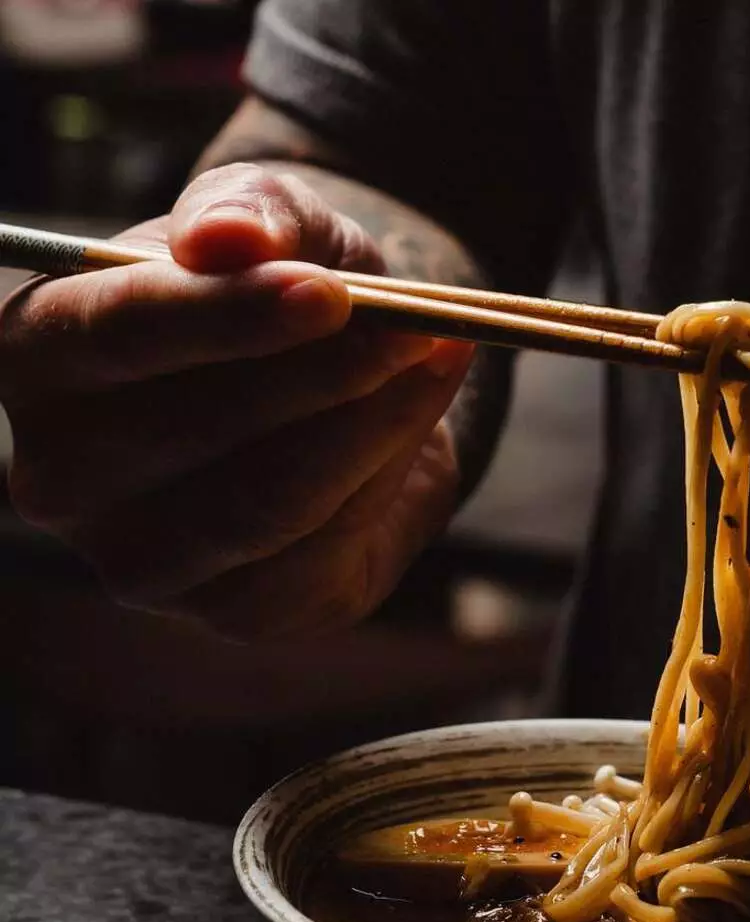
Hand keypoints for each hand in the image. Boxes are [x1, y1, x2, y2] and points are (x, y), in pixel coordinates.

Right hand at [0, 163, 474, 638]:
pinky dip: (387, 472)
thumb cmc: (280, 293)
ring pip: (270, 498)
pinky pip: (323, 545)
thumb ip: (250, 212)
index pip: (112, 335)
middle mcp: (60, 473)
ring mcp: (137, 558)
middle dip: (329, 372)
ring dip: (375, 424)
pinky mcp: (234, 611)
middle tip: (426, 326)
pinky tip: (417, 420)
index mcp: (38, 357)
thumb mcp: (272, 222)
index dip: (225, 315)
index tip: (330, 293)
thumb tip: (226, 236)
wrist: (339, 394)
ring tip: (440, 357)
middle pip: (196, 426)